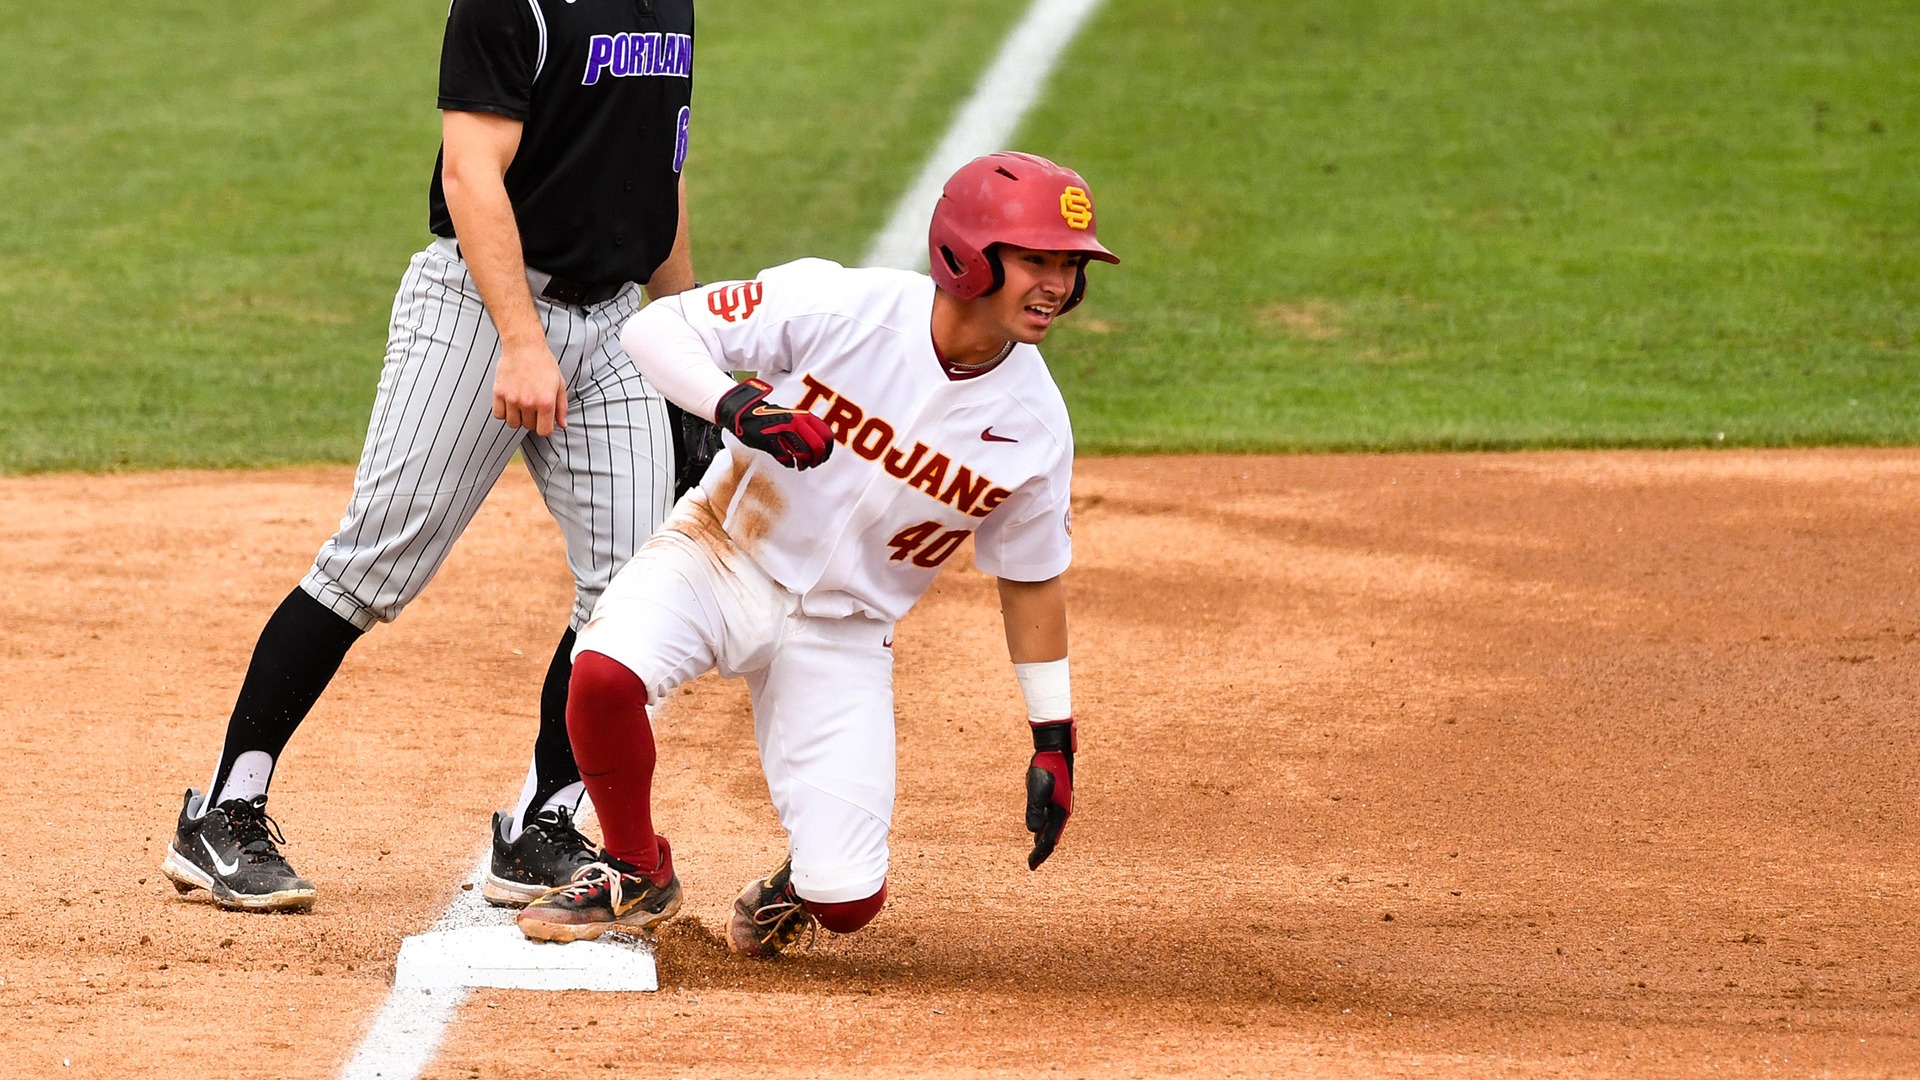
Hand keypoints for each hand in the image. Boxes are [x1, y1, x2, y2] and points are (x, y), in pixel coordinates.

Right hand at [492, 338, 567, 435]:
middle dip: (532, 420)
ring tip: (521, 405)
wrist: (524, 346)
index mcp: (545, 402)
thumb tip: (562, 424)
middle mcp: (528, 403)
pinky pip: (498, 415)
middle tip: (533, 406)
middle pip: (528, 426)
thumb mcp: (559, 384)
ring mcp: (512, 399)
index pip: (544, 431)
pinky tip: (510, 403)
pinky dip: (503, 412)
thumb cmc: (543, 362)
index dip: (545, 427)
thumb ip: (561, 407)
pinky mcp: (499, 393)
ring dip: (518, 417)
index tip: (544, 421)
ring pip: (513, 423)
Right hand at [713, 379, 832, 469]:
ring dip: (804, 464)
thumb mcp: (793, 418)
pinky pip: (785, 457)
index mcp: (804, 416)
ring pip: (804, 453)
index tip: (823, 458)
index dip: (828, 450)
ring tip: (800, 465)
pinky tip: (787, 462)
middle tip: (812, 464)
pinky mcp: (770, 440)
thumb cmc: (770, 418)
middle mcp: (796, 422)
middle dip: (817, 460)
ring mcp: (783, 430)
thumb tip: (822, 446)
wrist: (744, 413)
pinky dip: (789, 463)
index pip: (827, 435)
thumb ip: (807, 428)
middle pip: (818, 446)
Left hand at [1025, 718, 1074, 868]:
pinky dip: (1044, 829)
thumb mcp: (1038, 788)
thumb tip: (1033, 832)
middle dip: (1042, 851)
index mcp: (1060, 812)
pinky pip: (1050, 819)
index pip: (1049, 840)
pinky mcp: (1056, 798)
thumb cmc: (1046, 768)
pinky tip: (1038, 831)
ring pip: (1051, 828)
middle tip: (1032, 864)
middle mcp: (1062, 811)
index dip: (1040, 854)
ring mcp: (1060, 804)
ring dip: (1043, 841)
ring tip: (1036, 852)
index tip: (1031, 866)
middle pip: (1052, 837)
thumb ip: (1035, 809)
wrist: (1055, 750)